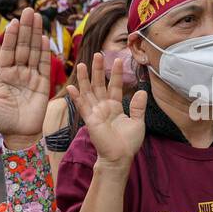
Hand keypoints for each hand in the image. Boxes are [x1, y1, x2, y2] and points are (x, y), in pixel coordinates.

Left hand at [0, 7, 52, 138]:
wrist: (18, 135)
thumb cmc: (1, 120)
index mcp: (3, 75)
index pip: (7, 52)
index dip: (11, 37)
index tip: (13, 21)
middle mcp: (17, 72)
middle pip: (22, 47)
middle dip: (25, 29)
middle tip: (28, 10)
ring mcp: (31, 77)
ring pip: (33, 52)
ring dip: (35, 35)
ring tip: (37, 18)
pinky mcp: (43, 84)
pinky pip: (44, 65)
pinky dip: (44, 52)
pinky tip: (44, 39)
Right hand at [67, 51, 146, 167]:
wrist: (120, 157)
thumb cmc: (128, 143)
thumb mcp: (138, 122)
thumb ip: (138, 107)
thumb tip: (142, 91)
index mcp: (115, 107)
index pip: (114, 86)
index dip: (116, 73)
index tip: (119, 59)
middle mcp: (103, 107)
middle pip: (99, 84)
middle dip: (98, 69)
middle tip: (98, 54)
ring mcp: (95, 113)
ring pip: (88, 92)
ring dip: (84, 78)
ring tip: (81, 64)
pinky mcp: (90, 120)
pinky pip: (82, 106)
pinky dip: (76, 97)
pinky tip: (71, 87)